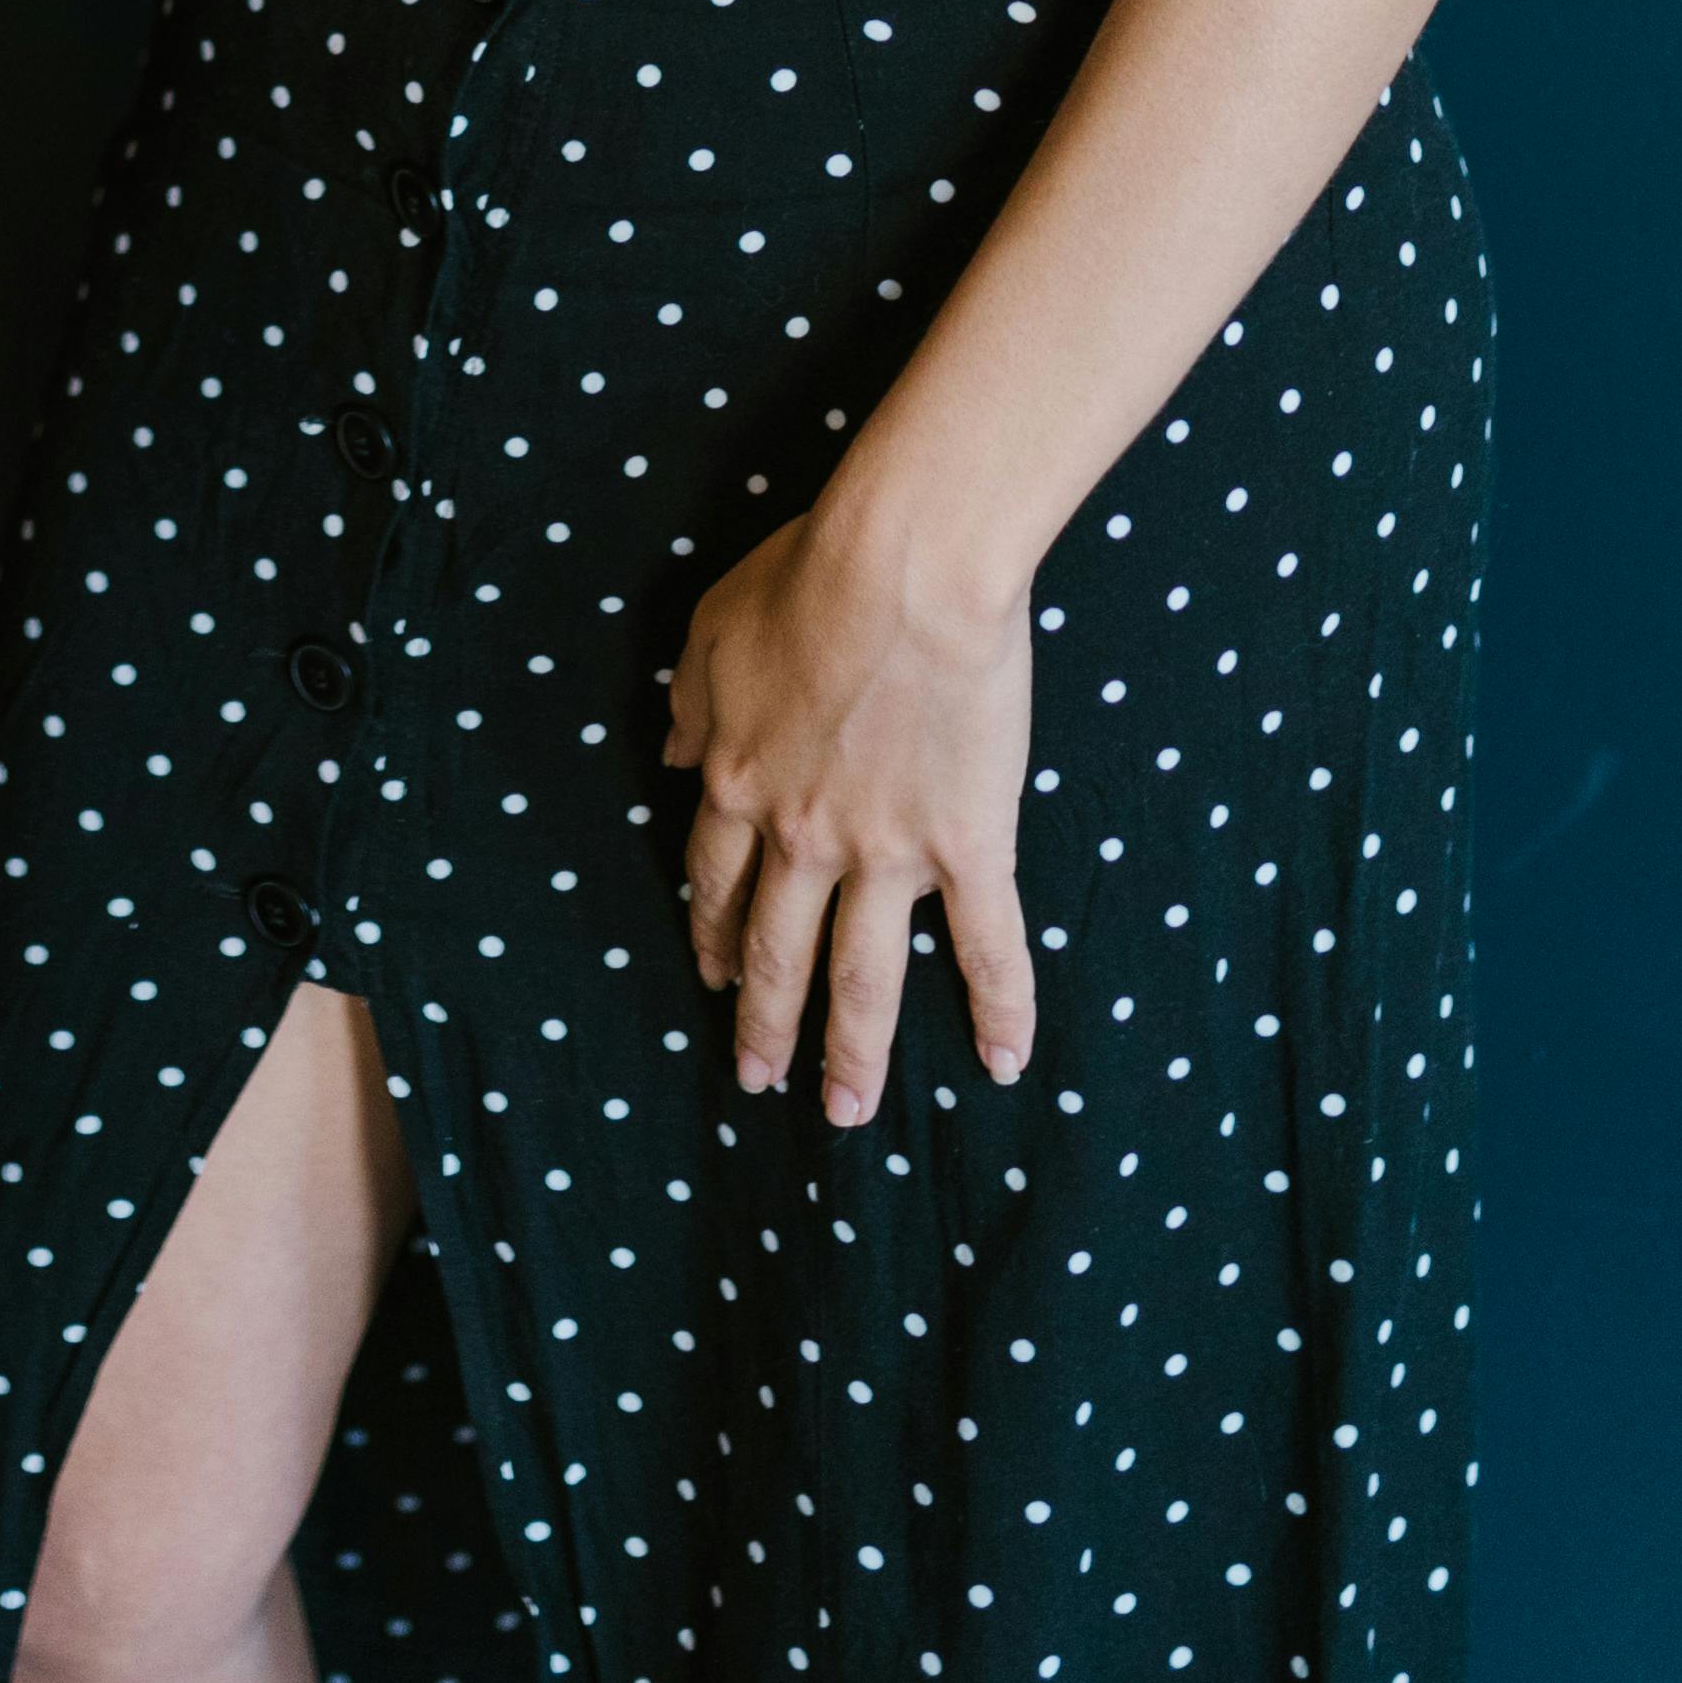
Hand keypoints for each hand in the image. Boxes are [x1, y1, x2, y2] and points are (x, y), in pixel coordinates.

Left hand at [663, 503, 1038, 1123]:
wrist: (901, 570)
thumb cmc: (809, 576)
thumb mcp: (712, 629)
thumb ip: (691, 704)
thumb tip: (672, 756)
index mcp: (738, 780)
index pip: (713, 879)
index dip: (709, 931)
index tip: (708, 974)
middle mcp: (801, 835)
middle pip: (776, 948)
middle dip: (764, 1020)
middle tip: (757, 1079)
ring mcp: (885, 850)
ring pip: (862, 975)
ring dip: (852, 1051)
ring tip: (845, 1112)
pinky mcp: (965, 845)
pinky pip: (986, 944)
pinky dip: (1001, 1008)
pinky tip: (1008, 1063)